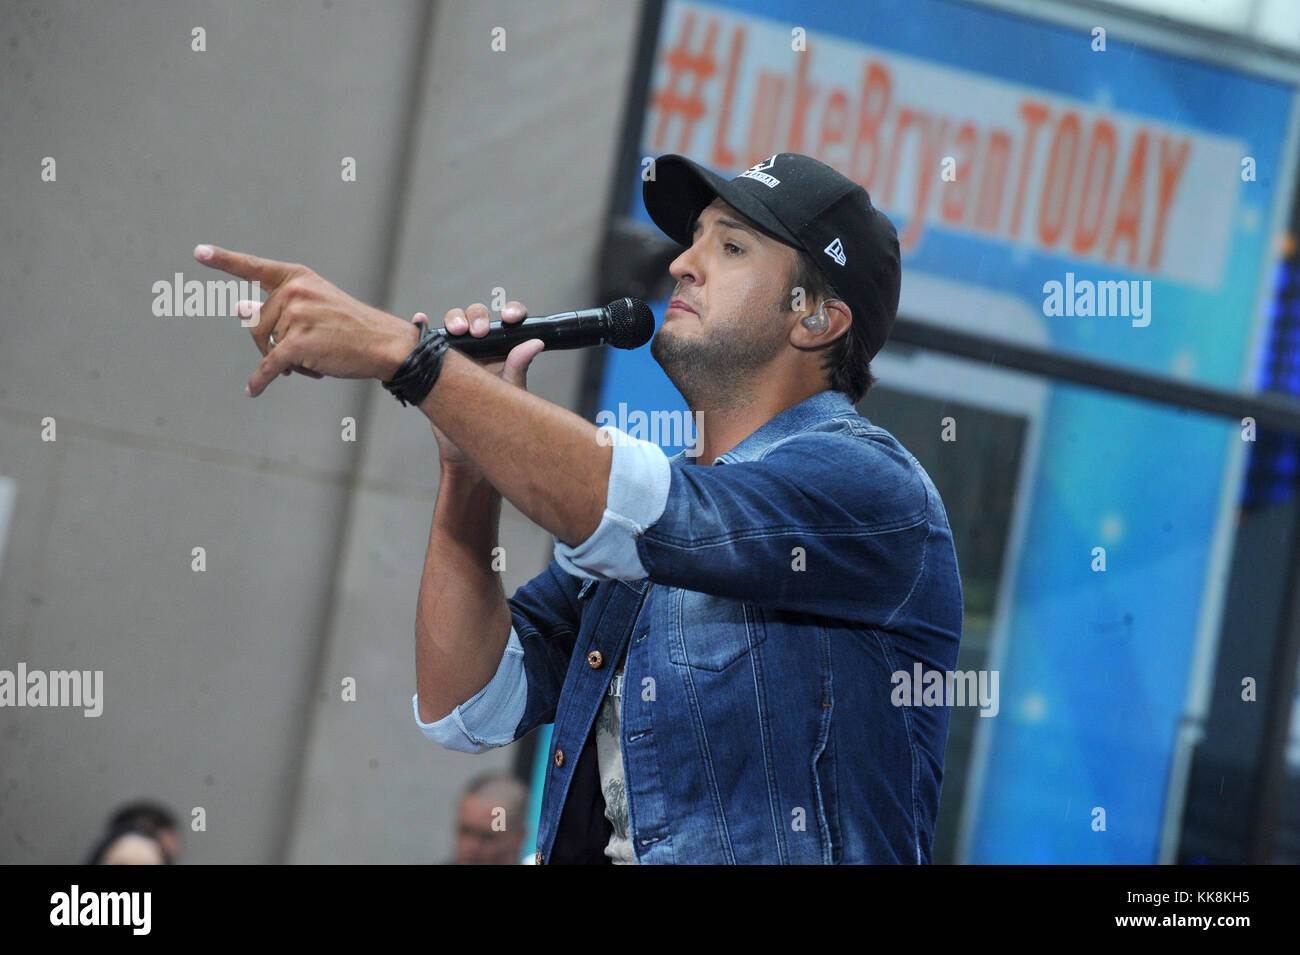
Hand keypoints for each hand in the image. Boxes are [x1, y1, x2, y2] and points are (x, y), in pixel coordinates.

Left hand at [193, 244, 418, 395]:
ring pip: (266, 348)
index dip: (223, 260)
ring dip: (284, 361)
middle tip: (299, 353)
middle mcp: (293, 293)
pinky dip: (260, 380)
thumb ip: (279, 307)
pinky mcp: (297, 344)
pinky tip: (253, 391)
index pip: (253, 268)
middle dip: (269, 343)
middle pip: (255, 324)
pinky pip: (269, 366)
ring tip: (314, 359)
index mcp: (297, 278)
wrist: (384, 344)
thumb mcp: (316, 305)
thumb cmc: (351, 327)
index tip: (198, 252)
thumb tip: (239, 309)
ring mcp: (294, 317)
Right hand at [421, 300, 543, 472]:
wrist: (465, 448)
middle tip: (477, 332)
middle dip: (476, 317)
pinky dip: (420, 326)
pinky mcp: (435, 361)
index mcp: (503, 351)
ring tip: (456, 331)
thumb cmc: (492, 420)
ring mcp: (457, 352)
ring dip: (454, 319)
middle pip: (477, 317)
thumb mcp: (509, 392)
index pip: (509, 323)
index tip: (509, 318)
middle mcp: (480, 347)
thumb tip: (537, 343)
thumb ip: (519, 366)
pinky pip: (426, 339)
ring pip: (454, 323)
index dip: (510, 312)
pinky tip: (419, 320)